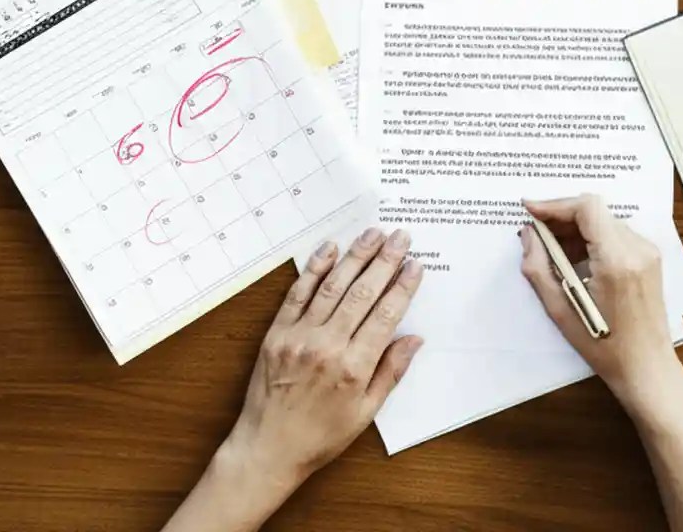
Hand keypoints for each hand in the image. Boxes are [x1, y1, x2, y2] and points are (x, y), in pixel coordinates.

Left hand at [169, 228, 423, 530]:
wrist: (267, 449)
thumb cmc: (319, 437)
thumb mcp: (365, 413)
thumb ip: (390, 372)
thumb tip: (414, 339)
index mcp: (354, 368)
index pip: (386, 315)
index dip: (403, 286)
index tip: (415, 265)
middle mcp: (327, 346)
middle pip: (363, 293)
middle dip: (385, 261)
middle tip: (400, 237)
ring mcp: (299, 336)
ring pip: (333, 286)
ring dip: (355, 256)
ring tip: (373, 234)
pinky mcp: (276, 333)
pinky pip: (298, 293)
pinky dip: (315, 269)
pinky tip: (330, 249)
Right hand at [519, 195, 680, 410]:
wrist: (646, 367)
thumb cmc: (605, 347)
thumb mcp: (561, 311)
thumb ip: (539, 268)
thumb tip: (529, 236)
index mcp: (617, 260)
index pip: (587, 209)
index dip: (555, 205)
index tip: (531, 211)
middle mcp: (637, 250)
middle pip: (594, 212)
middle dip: (562, 218)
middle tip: (536, 236)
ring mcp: (647, 253)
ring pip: (604, 221)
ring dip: (576, 230)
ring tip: (553, 254)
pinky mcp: (650, 259)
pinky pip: (616, 235)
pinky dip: (592, 240)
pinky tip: (576, 261)